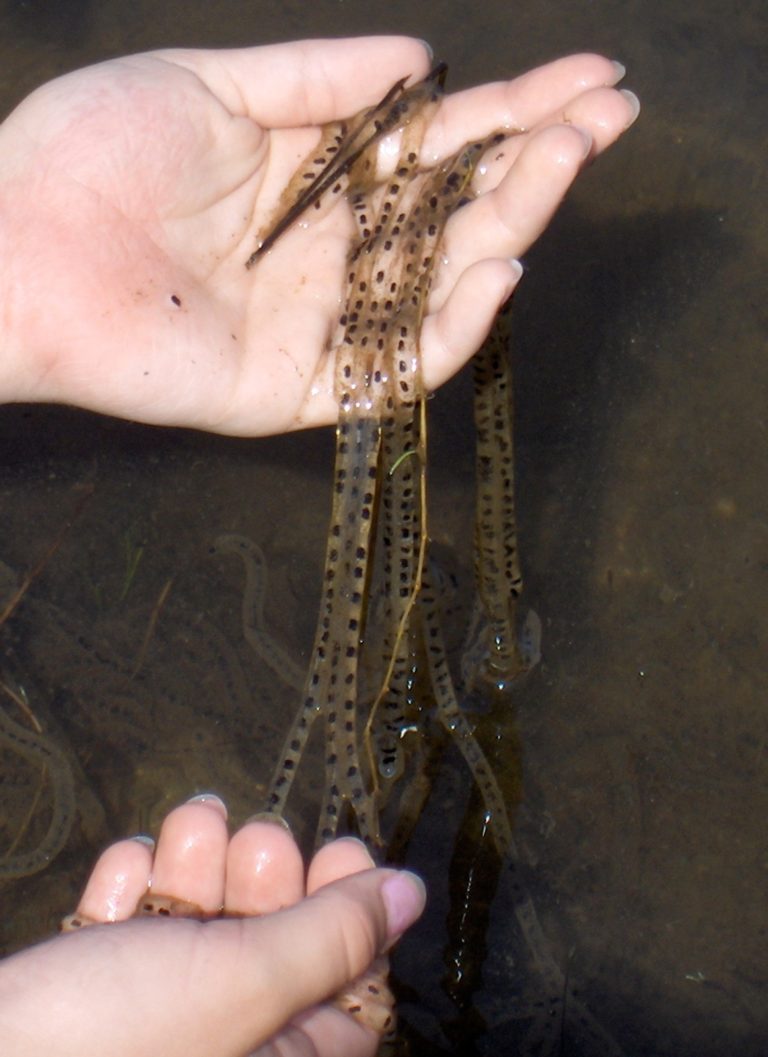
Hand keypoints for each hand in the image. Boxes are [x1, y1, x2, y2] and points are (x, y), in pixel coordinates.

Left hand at [0, 38, 637, 434]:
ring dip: (512, 227)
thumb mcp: (216, 86)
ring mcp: (321, 322)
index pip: (437, 150)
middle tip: (610, 118)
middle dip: (537, 163)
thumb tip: (423, 58)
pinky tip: (497, 266)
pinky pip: (395, 368)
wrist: (16, 249)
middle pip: (456, 215)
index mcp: (317, 179)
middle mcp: (331, 252)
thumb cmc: (96, 158)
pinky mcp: (300, 387)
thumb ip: (321, 79)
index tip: (591, 81)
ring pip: (442, 285)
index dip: (513, 114)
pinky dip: (452, 327)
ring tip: (563, 164)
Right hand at [0, 797, 425, 1056]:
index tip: (341, 847)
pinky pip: (128, 936)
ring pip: (196, 929)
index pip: (349, 989)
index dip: (351, 913)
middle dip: (263, 877)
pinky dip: (132, 892)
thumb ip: (331, 937)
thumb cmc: (116, 1039)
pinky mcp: (87, 999)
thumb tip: (412, 894)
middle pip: (270, 947)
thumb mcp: (243, 983)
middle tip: (257, 840)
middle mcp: (218, 1047)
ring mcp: (149, 1024)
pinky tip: (127, 867)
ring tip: (191, 824)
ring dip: (196, 865)